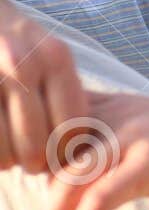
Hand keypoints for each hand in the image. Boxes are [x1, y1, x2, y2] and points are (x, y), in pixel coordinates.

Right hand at [0, 0, 89, 175]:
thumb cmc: (19, 45)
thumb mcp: (50, 55)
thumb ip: (68, 95)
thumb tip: (78, 151)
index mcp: (55, 58)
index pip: (73, 128)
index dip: (67, 153)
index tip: (58, 156)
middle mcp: (23, 65)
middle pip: (39, 146)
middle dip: (37, 164)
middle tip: (33, 161)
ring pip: (8, 152)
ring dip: (10, 162)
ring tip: (12, 150)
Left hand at [24, 88, 148, 209]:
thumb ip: (109, 151)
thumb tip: (68, 184)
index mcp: (113, 105)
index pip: (52, 125)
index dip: (31, 162)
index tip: (23, 196)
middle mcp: (118, 112)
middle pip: (53, 156)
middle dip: (35, 205)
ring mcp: (135, 133)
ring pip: (71, 179)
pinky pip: (103, 196)